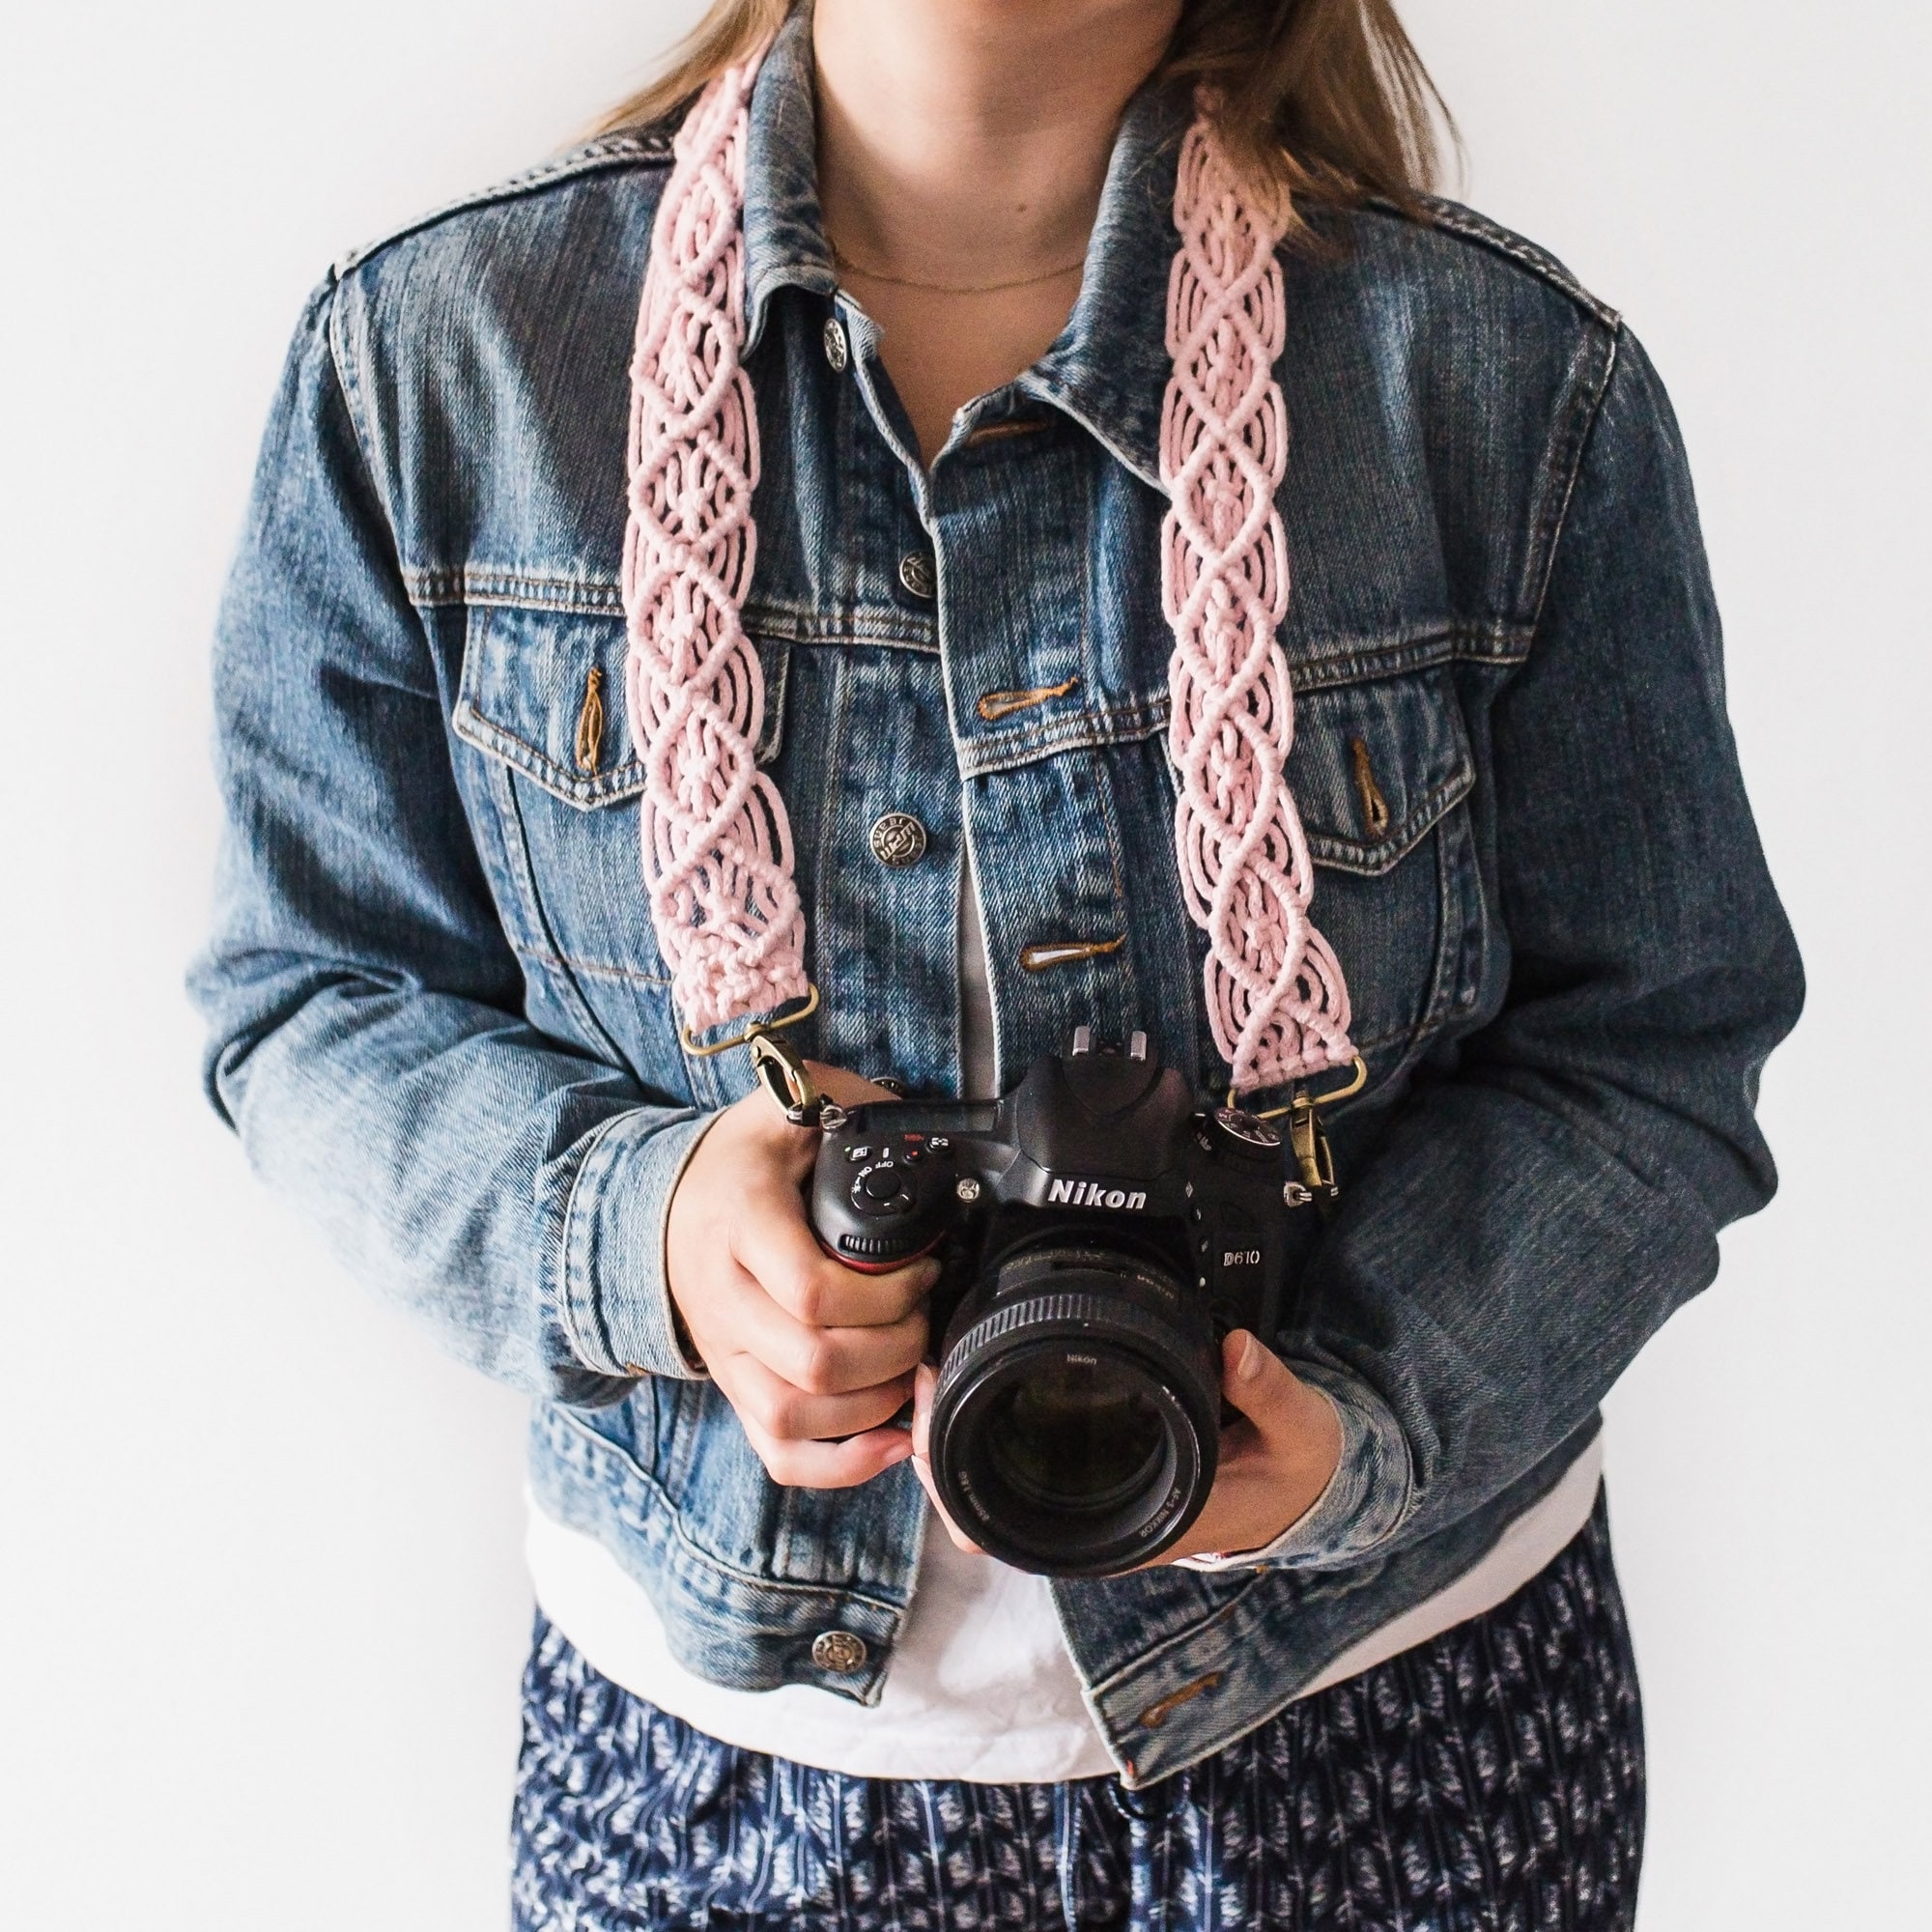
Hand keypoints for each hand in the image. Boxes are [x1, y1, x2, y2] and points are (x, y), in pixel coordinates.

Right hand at [666, 1063, 934, 1488]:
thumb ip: (844, 1103)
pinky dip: (840, 1463)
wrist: (663, 1208)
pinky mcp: (733, 1389)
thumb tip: (907, 1119)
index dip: (885, 1294)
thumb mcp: (782, 1109)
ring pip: (796, 1416)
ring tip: (910, 1365)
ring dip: (873, 1403)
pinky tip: (890, 1440)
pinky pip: (779, 1453)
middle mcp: (724, 1299)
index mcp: (740, 1226)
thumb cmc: (739, 1161)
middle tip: (923, 1314)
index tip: (922, 1268)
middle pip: (814, 1361)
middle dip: (894, 1346)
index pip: (811, 1290)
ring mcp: (725, 1353)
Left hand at [909, 1329, 1341, 1565]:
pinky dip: (988, 1420)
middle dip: (941, 1446)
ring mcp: (1094, 1502)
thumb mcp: (1298, 1432)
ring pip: (997, 1481)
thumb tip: (1234, 1349)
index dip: (967, 1489)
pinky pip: (1021, 1457)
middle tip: (924, 1375)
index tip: (936, 1426)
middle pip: (989, 1505)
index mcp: (1140, 1529)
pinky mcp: (1095, 1472)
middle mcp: (1104, 1526)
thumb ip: (1270, 1392)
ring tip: (934, 1365)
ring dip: (957, 1430)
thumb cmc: (1294, 1472)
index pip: (1028, 1533)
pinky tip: (969, 1374)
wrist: (1308, 1488)